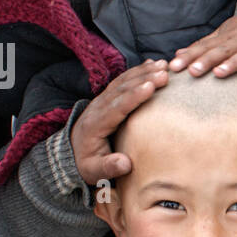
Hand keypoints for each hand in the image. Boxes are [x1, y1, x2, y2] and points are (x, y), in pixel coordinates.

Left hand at [69, 59, 169, 184]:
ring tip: (164, 66)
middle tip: (165, 73)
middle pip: (122, 89)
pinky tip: (152, 64)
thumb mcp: (93, 172)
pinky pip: (123, 81)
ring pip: (123, 81)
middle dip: (143, 79)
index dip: (133, 96)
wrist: (71, 153)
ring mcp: (102, 100)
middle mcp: (98, 107)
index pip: (116, 107)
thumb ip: (108, 167)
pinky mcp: (108, 98)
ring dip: (143, 72)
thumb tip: (126, 163)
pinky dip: (138, 71)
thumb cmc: (86, 164)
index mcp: (95, 124)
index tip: (150, 87)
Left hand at [168, 15, 236, 80]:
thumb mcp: (225, 34)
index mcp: (228, 35)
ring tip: (219, 74)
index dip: (190, 56)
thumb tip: (178, 54)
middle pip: (224, 50)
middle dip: (207, 60)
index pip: (206, 46)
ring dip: (233, 64)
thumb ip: (204, 45)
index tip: (174, 67)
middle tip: (192, 71)